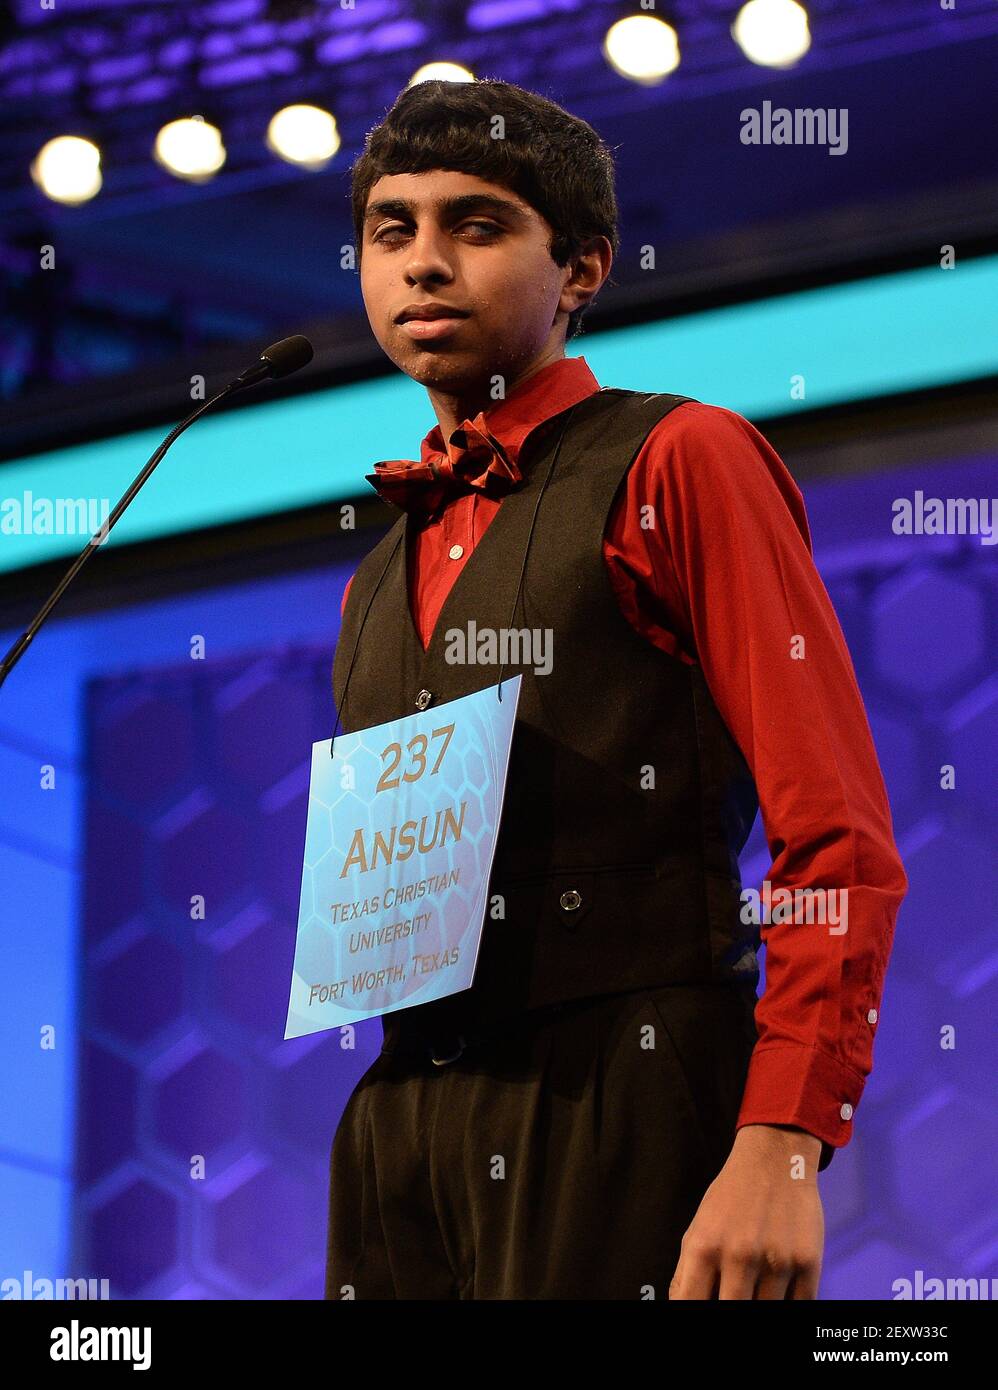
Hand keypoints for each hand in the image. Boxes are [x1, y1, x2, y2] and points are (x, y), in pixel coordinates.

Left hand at [669, 1124, 824, 1298]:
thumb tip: (681, 1306)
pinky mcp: (808, 1263)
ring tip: (756, 1289)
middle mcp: (739, 1255)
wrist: (775, 1158)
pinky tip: (778, 1293)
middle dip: (731, 1311)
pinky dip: (788, 1306)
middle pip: (732, 1314)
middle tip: (735, 1298)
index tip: (704, 1314)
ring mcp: (776, 1261)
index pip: (691, 1305)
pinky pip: (799, 1308)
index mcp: (704, 1247)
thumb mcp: (698, 1229)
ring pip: (767, 1313)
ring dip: (761, 1305)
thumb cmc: (731, 1198)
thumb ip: (687, 1274)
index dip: (692, 1319)